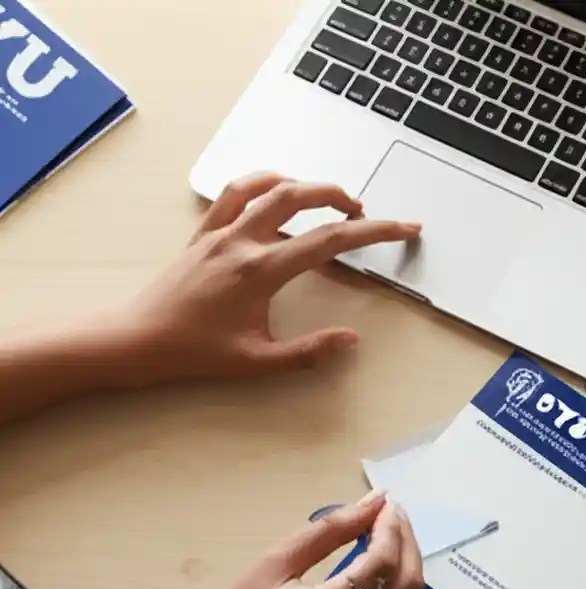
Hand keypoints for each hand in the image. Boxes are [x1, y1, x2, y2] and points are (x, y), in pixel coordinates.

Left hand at [115, 172, 420, 384]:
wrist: (137, 339)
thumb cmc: (192, 351)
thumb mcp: (257, 361)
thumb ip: (308, 352)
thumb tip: (349, 340)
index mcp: (260, 270)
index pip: (330, 241)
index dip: (374, 233)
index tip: (402, 228)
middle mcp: (241, 241)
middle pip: (299, 196)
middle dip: (339, 195)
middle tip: (364, 211)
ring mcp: (220, 233)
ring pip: (266, 187)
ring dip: (302, 184)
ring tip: (325, 197)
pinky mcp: (203, 234)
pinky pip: (234, 194)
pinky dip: (261, 184)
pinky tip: (275, 192)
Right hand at [136, 490, 425, 588]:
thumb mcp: (272, 565)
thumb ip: (328, 531)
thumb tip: (372, 502)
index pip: (385, 558)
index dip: (391, 526)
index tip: (386, 503)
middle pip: (407, 582)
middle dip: (405, 543)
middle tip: (391, 518)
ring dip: (401, 574)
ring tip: (383, 546)